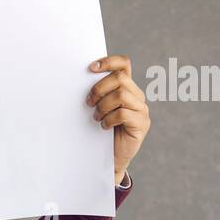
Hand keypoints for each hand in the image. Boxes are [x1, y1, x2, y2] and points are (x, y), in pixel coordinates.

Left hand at [87, 54, 149, 183]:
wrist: (108, 158)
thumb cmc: (99, 131)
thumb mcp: (96, 108)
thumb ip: (96, 94)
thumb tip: (78, 79)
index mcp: (126, 87)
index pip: (123, 64)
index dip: (109, 62)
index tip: (90, 68)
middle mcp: (137, 96)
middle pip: (120, 79)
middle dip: (99, 88)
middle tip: (88, 102)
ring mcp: (141, 109)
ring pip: (122, 95)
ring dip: (103, 106)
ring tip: (96, 117)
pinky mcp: (142, 124)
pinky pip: (123, 113)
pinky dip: (109, 119)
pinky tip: (104, 126)